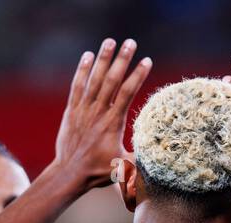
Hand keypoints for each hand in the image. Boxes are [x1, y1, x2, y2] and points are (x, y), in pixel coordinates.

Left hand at [53, 38, 151, 189]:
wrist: (69, 173)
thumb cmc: (97, 172)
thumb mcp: (122, 167)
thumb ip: (140, 159)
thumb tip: (161, 154)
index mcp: (112, 123)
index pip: (126, 93)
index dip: (137, 76)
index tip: (147, 61)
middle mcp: (98, 113)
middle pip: (111, 80)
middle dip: (122, 60)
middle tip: (130, 42)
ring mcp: (83, 110)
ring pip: (94, 80)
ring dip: (102, 59)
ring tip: (110, 41)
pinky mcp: (71, 110)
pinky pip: (77, 86)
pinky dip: (82, 70)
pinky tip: (88, 56)